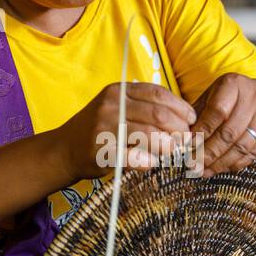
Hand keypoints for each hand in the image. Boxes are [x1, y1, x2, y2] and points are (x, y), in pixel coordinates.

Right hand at [60, 81, 196, 179]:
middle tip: (187, 140)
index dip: (180, 107)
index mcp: (118, 91)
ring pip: (149, 135)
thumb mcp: (117, 108)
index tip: (191, 119)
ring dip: (167, 146)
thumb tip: (181, 118)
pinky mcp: (101, 151)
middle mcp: (111, 105)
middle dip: (179, 128)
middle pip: (158, 114)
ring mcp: (105, 128)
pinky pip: (133, 157)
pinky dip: (148, 161)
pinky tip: (153, 164)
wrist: (64, 150)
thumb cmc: (98, 129)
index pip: (158, 93)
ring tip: (174, 152)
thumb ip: (143, 108)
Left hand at [191, 74, 255, 175]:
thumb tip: (179, 140)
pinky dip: (235, 164)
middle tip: (193, 165)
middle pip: (230, 132)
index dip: (202, 132)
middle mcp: (254, 95)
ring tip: (204, 171)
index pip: (217, 111)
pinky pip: (254, 153)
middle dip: (209, 152)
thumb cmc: (229, 99)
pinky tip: (221, 168)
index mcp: (233, 83)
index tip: (188, 147)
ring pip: (242, 146)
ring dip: (220, 163)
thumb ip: (196, 115)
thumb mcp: (211, 97)